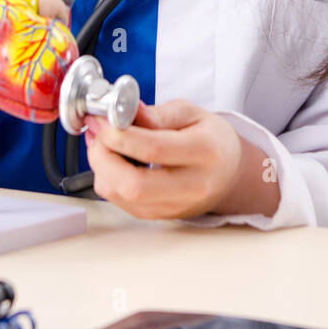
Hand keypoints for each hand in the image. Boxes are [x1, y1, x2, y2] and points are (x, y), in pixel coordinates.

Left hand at [84, 98, 245, 219]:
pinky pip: (121, 203)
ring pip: (123, 197)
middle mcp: (191, 186)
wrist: (229, 173)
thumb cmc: (211, 140)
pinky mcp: (159, 216)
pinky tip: (111, 160)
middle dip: (103, 157)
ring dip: (101, 168)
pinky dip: (108, 180)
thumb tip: (125, 112)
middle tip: (97, 133)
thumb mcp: (192, 113)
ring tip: (103, 143)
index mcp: (204, 152)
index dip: (119, 134)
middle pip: (134, 185)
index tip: (102, 118)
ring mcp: (174, 206)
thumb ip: (158, 113)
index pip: (154, 149)